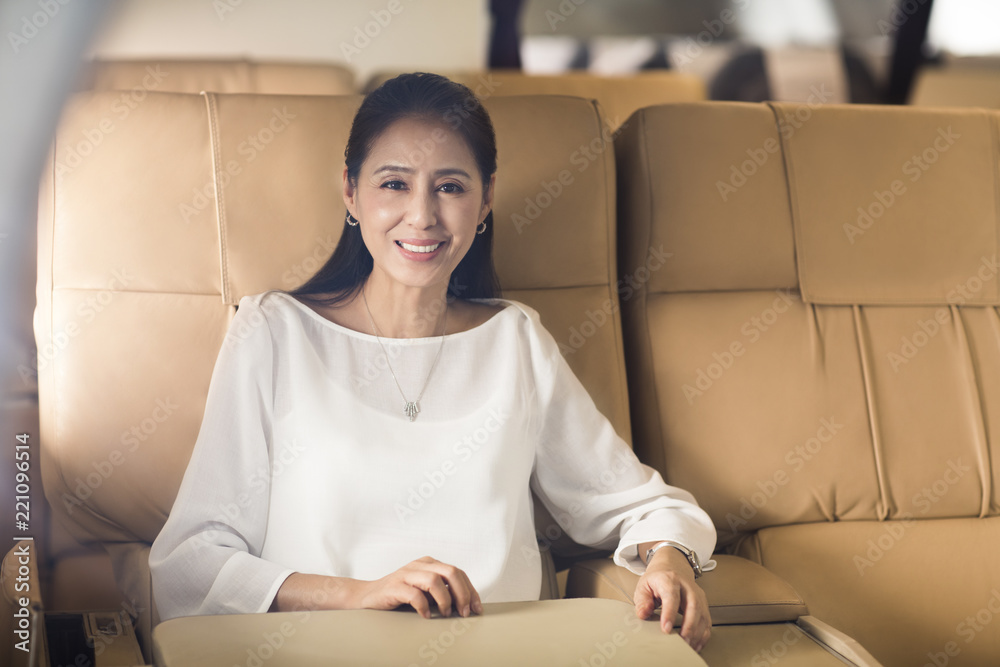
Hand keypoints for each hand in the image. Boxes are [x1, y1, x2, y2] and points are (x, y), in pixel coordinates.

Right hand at [354, 556, 483, 618]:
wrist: (367, 596)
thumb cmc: (400, 595)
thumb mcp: (424, 590)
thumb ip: (442, 591)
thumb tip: (467, 605)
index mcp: (430, 563)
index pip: (458, 572)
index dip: (470, 590)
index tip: (477, 608)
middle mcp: (420, 565)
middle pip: (450, 572)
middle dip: (462, 594)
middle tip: (464, 612)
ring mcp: (406, 574)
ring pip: (434, 580)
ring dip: (444, 600)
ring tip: (445, 614)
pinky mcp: (394, 586)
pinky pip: (414, 594)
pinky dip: (424, 606)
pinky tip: (426, 615)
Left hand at [633, 545, 711, 651]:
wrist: (673, 565)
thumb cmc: (659, 578)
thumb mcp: (644, 585)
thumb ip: (642, 601)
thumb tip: (643, 614)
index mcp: (670, 580)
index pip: (672, 596)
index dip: (669, 613)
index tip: (666, 628)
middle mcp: (687, 587)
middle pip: (693, 606)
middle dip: (689, 626)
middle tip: (681, 641)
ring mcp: (698, 595)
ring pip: (703, 615)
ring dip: (696, 633)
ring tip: (687, 646)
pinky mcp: (704, 604)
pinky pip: (707, 622)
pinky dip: (703, 635)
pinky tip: (695, 644)